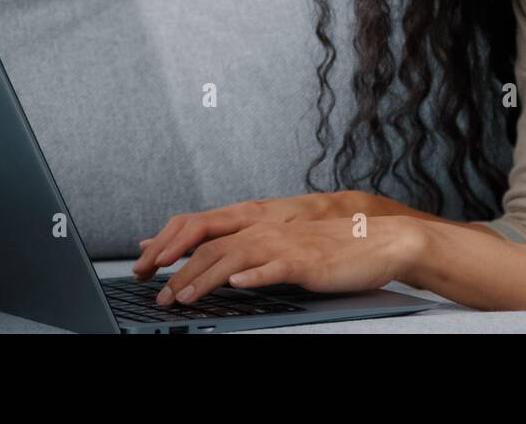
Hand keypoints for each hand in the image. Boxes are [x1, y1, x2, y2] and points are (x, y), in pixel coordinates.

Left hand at [151, 215, 420, 306]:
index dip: (174, 249)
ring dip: (204, 278)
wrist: (378, 243)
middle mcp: (267, 232)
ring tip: (183, 297)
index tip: (147, 266)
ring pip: (234, 258)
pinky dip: (253, 275)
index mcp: (260, 228)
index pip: (207, 237)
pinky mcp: (305, 263)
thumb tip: (226, 273)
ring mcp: (285, 246)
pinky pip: (275, 268)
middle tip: (157, 296)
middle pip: (212, 249)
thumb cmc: (334, 251)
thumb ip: (257, 256)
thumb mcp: (289, 252)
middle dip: (179, 273)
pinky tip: (237, 284)